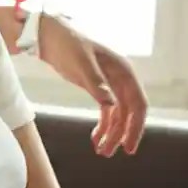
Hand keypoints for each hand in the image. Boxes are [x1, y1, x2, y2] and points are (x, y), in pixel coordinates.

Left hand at [37, 15, 147, 155]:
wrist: (50, 34)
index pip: (138, 103)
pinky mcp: (97, 88)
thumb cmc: (68, 43)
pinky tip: (95, 139)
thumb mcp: (81, 62)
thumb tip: (111, 105)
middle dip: (122, 134)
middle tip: (112, 153)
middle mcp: (121, 78)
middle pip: (129, 112)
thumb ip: (96, 83)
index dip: (136, 126)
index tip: (129, 145)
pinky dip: (102, 126)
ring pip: (117, 115)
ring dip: (111, 133)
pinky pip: (106, 112)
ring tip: (102, 152)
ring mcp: (110, 84)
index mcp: (123, 70)